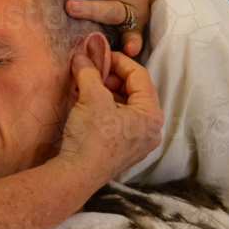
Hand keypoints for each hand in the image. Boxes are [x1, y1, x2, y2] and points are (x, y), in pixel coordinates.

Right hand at [59, 52, 162, 179]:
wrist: (76, 175)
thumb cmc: (91, 136)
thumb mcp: (91, 97)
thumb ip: (90, 71)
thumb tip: (82, 53)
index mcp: (152, 115)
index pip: (140, 76)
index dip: (120, 61)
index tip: (101, 54)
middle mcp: (152, 131)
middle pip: (136, 92)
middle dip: (113, 78)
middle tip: (94, 72)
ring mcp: (139, 144)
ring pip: (127, 107)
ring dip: (108, 93)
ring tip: (88, 86)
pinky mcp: (125, 152)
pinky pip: (121, 122)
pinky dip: (107, 109)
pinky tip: (89, 105)